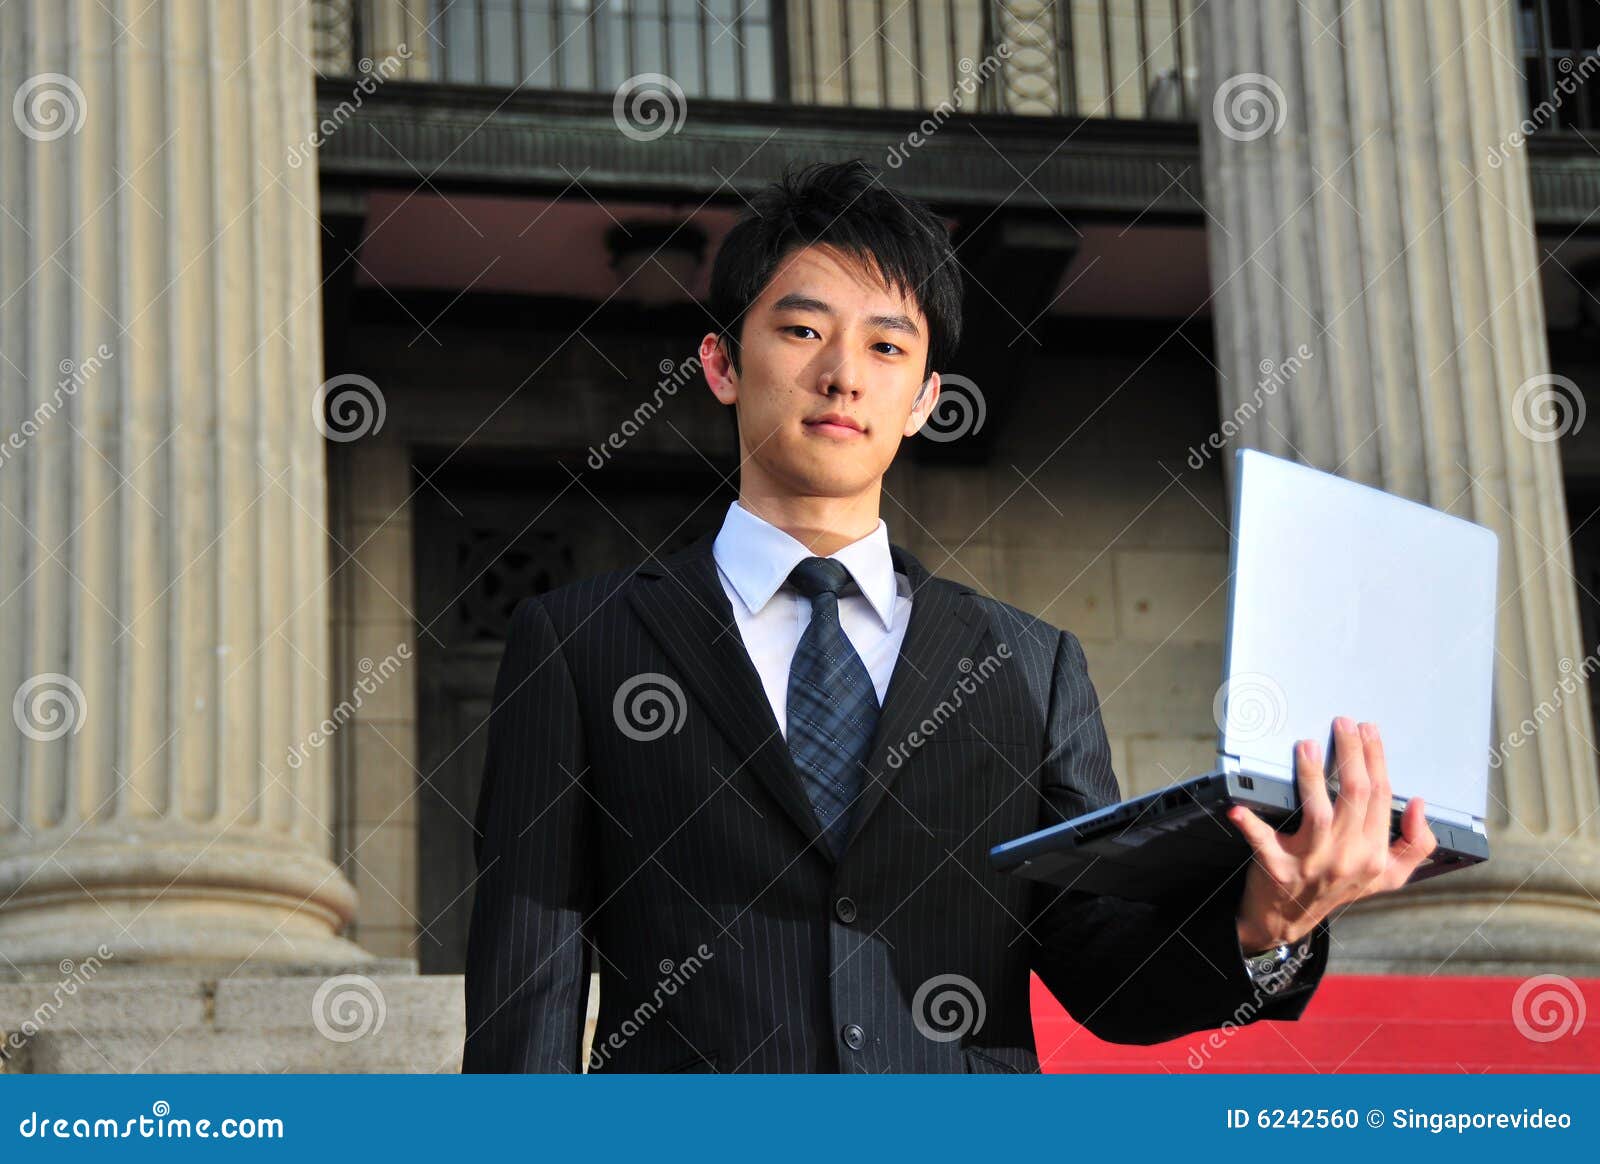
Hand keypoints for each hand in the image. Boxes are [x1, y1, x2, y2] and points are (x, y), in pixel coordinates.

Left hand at [1226, 716, 1437, 949]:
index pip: (1382, 797)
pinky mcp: (1276, 866)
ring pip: (1318, 810)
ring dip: (1312, 775)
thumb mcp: (1388, 876)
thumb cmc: (1338, 887)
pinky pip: (1263, 841)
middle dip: (1351, 753)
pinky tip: (1239, 808)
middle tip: (1343, 724)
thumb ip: (1416, 845)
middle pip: (1355, 795)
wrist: (1290, 918)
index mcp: (1375, 856)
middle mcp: (1347, 857)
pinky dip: (1250, 823)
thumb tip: (1420, 805)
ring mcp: (1311, 862)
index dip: (1376, 759)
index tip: (1369, 731)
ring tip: (1307, 747)